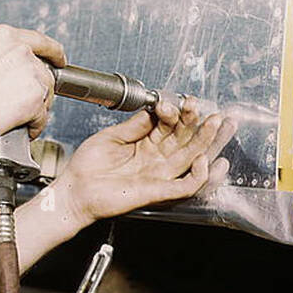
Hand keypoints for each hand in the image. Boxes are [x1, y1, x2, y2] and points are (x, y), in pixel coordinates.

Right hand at [0, 24, 65, 144]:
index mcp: (3, 37)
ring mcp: (30, 75)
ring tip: (21, 116)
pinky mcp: (34, 100)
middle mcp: (21, 52)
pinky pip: (42, 116)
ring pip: (46, 92)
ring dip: (37, 105)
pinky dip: (35, 125)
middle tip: (25, 98)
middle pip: (43, 70)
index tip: (58, 59)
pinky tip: (24, 128)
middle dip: (36, 86)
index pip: (39, 40)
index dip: (52, 51)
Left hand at [51, 97, 235, 224]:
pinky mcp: (157, 191)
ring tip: (217, 125)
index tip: (172, 102)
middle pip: (186, 140)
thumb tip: (155, 106)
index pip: (170, 126)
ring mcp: (158, 175)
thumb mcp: (111, 136)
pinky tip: (204, 159)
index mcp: (145, 143)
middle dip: (201, 124)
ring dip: (207, 142)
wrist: (74, 191)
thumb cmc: (87, 167)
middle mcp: (156, 159)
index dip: (176, 113)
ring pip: (192, 158)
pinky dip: (199, 175)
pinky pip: (186, 185)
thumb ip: (136, 124)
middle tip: (212, 110)